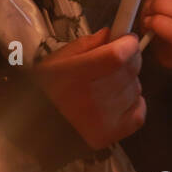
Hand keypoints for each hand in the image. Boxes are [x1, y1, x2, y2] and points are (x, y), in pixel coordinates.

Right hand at [31, 28, 144, 149]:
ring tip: (112, 82)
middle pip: (130, 71)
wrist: (32, 129)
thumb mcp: (56, 60)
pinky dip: (134, 103)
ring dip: (130, 81)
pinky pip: (139, 114)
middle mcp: (91, 101)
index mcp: (74, 77)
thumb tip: (111, 35)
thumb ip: (85, 45)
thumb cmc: (43, 90)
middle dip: (130, 59)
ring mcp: (103, 122)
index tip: (126, 39)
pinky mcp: (110, 137)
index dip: (127, 44)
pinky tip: (119, 100)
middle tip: (119, 58)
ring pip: (136, 90)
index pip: (118, 56)